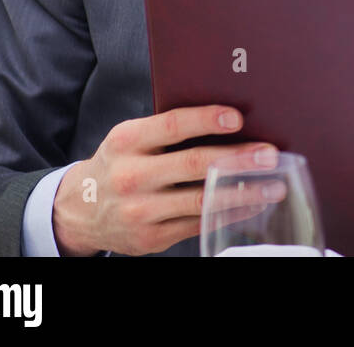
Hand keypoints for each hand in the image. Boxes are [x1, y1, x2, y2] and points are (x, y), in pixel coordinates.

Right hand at [52, 106, 282, 256]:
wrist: (79, 209)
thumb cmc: (119, 164)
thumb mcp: (130, 139)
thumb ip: (167, 130)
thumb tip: (229, 119)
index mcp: (127, 142)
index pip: (172, 126)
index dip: (206, 120)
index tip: (237, 118)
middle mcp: (131, 176)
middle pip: (193, 164)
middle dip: (238, 159)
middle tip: (271, 155)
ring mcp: (141, 210)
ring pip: (201, 200)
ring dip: (243, 192)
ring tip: (274, 185)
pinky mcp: (152, 236)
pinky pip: (199, 224)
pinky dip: (230, 213)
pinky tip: (252, 204)